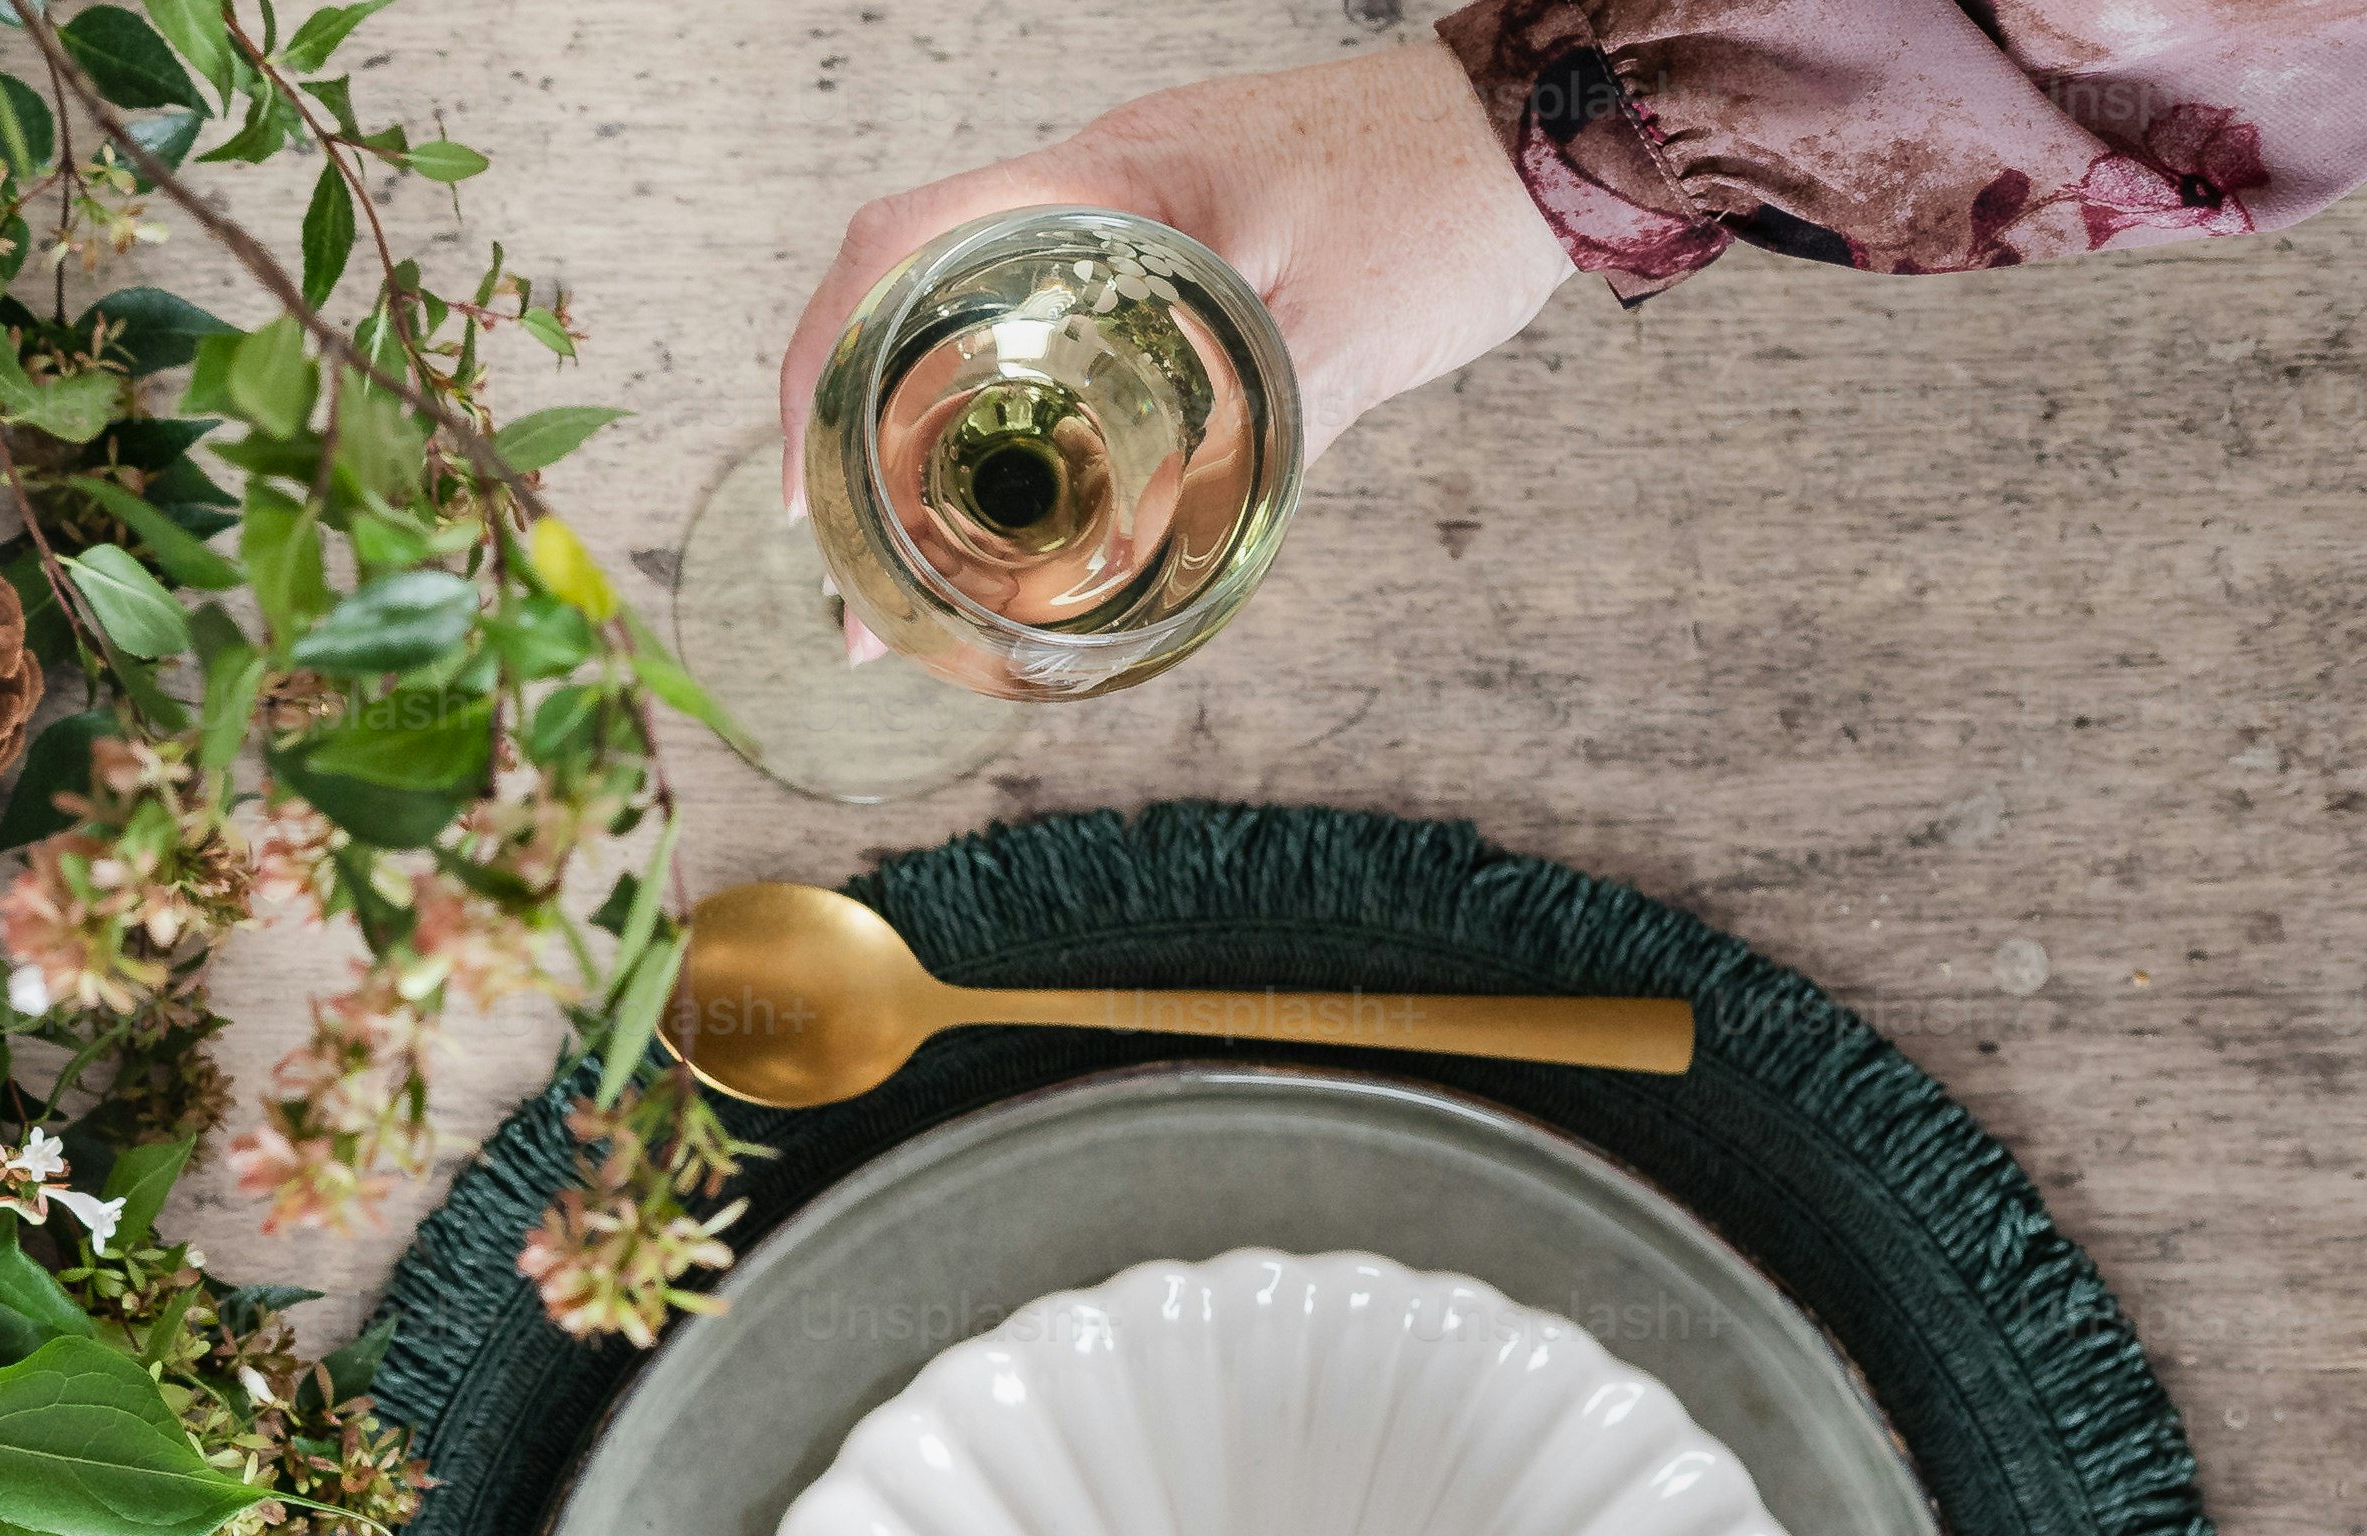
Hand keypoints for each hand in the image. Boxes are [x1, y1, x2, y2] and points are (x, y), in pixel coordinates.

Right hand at [772, 36, 1576, 515]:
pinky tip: (996, 498)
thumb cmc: (1454, 202)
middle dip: (844, 435)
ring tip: (902, 567)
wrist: (1561, 126)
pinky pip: (1034, 323)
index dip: (818, 367)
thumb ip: (1244, 450)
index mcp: (1113, 183)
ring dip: (909, 434)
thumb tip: (1136, 571)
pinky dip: (988, 409)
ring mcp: (1128, 209)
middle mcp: (1097, 184)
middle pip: (901, 295)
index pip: (898, 246)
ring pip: (961, 317)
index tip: (805, 492)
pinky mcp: (1169, 243)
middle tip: (848, 579)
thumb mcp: (1344, 340)